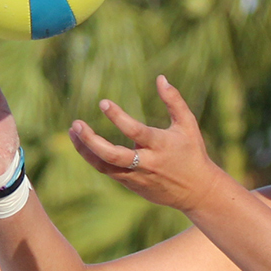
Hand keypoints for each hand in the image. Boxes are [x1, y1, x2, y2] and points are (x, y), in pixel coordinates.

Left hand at [67, 76, 227, 213]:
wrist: (197, 192)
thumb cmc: (192, 152)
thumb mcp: (188, 125)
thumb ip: (174, 101)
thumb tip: (160, 78)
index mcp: (161, 145)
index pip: (135, 132)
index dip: (118, 117)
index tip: (103, 103)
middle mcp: (147, 163)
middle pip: (113, 156)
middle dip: (92, 141)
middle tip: (77, 124)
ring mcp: (137, 177)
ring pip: (105, 166)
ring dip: (85, 150)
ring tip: (73, 131)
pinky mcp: (132, 185)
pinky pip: (108, 171)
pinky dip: (94, 158)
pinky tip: (84, 143)